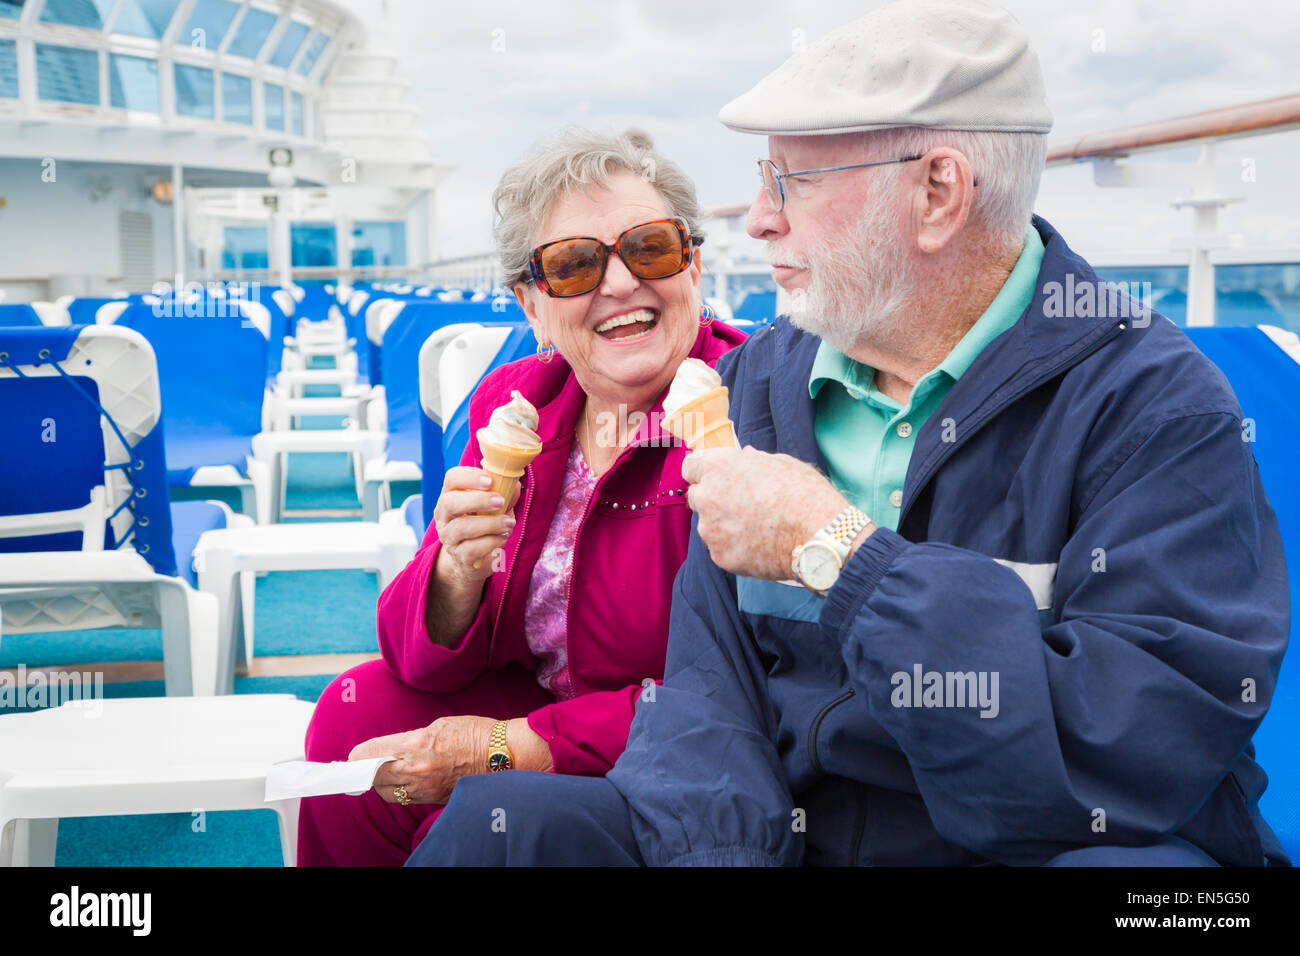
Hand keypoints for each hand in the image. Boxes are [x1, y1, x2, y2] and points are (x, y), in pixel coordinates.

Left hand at [354, 715, 492, 805]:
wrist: (504, 755)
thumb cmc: (475, 733)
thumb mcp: (438, 725)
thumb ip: (410, 739)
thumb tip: (392, 749)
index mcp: (416, 746)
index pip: (372, 755)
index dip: (359, 755)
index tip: (354, 755)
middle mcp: (417, 771)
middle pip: (375, 778)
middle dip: (367, 770)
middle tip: (364, 764)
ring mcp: (426, 789)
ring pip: (388, 793)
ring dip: (383, 782)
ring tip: (387, 771)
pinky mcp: (435, 800)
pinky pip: (407, 798)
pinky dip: (402, 789)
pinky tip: (407, 778)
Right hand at [432, 466, 520, 585]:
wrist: (473, 558)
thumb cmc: (484, 523)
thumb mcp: (494, 506)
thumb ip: (504, 494)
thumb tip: (514, 486)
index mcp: (451, 495)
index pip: (452, 478)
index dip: (469, 477)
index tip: (490, 481)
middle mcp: (444, 516)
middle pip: (450, 502)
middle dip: (478, 500)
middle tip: (500, 501)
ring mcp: (448, 537)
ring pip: (461, 528)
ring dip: (490, 523)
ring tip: (509, 523)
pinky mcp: (459, 557)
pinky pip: (471, 549)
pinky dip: (491, 542)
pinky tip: (503, 537)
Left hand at [681, 446, 863, 579]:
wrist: (819, 537)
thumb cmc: (805, 494)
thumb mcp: (782, 463)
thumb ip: (754, 460)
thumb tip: (745, 457)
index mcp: (718, 467)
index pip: (690, 466)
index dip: (704, 472)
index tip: (715, 478)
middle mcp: (707, 497)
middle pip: (696, 496)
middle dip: (713, 499)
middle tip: (741, 505)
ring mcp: (710, 530)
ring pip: (709, 525)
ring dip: (724, 525)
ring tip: (758, 528)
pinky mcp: (720, 556)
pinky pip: (722, 549)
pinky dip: (736, 548)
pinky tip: (760, 545)